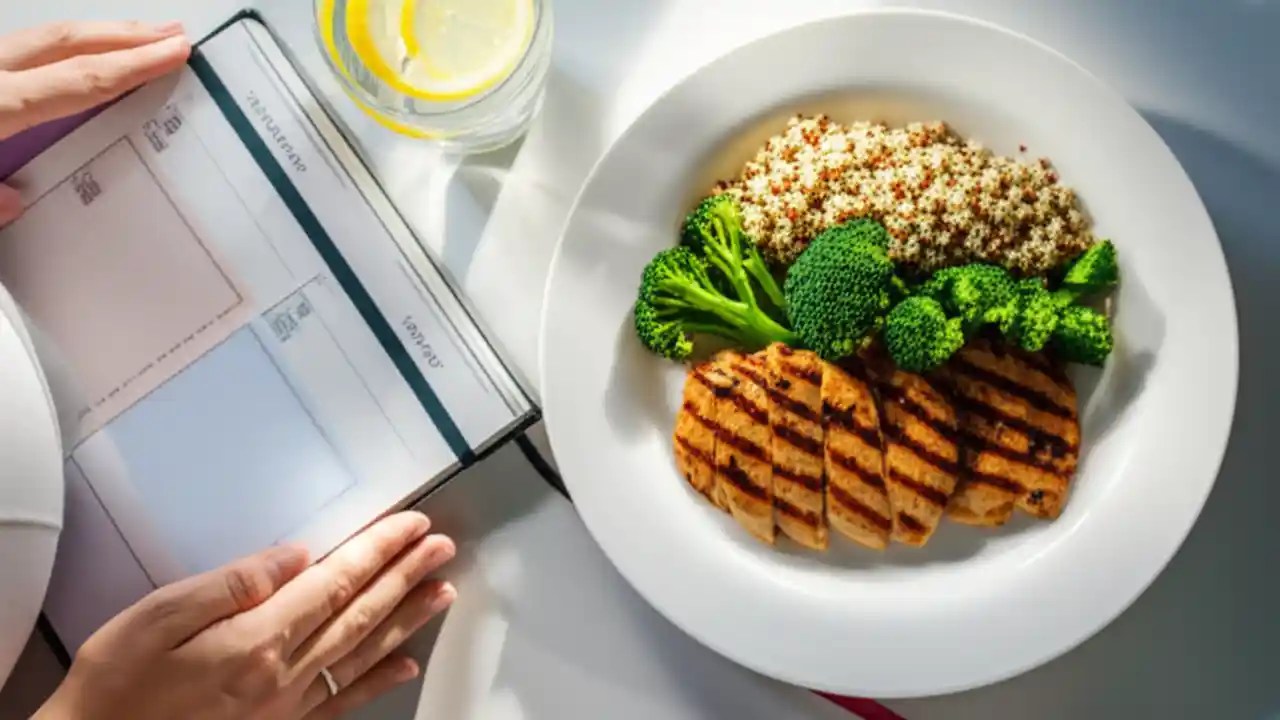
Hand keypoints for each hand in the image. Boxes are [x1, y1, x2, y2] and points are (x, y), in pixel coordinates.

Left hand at [0, 21, 190, 224]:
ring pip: (43, 38)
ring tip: (138, 38)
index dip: (133, 65)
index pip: (80, 80)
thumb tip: (15, 201)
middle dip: (124, 36)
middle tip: (173, 35)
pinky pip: (21, 50)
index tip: (175, 54)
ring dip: (94, 36)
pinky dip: (57, 49)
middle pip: (66, 42)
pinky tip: (75, 58)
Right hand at [34, 512, 457, 719]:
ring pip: (362, 653)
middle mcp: (282, 674)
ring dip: (407, 618)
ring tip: (443, 591)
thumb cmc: (114, 685)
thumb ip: (232, 584)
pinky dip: (379, 680)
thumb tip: (295, 556)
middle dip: (406, 575)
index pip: (335, 582)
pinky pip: (342, 700)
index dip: (378, 551)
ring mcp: (285, 705)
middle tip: (442, 546)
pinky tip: (407, 663)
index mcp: (255, 639)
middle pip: (360, 614)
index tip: (412, 525)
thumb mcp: (157, 617)